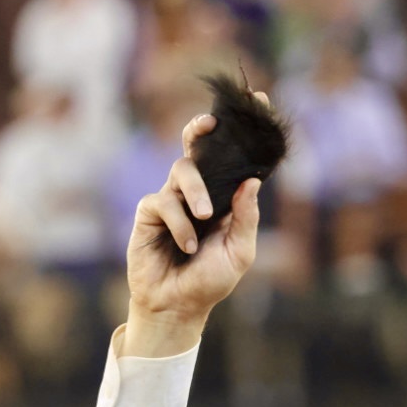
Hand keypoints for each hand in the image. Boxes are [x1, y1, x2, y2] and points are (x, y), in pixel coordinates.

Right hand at [124, 110, 263, 356]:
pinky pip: (163, 202)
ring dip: (196, 194)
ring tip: (205, 220)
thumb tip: (252, 181)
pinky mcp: (149, 213)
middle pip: (196, 148)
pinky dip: (179, 224)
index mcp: (223, 198)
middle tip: (211, 124)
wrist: (178, 306)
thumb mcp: (240, 251)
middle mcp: (197, 193)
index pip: (231, 159)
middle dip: (201, 129)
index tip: (256, 100)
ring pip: (181, 171)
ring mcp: (171, 199)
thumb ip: (246, 217)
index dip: (240, 131)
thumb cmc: (210, 280)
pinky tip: (186, 245)